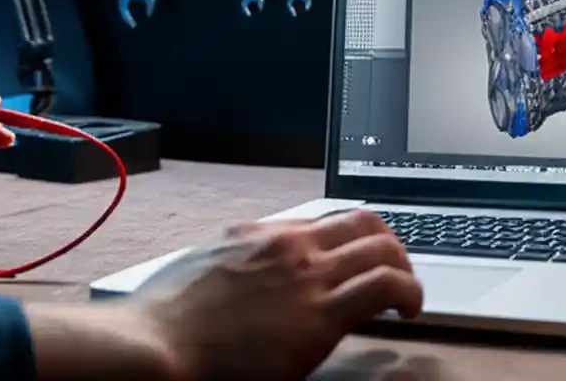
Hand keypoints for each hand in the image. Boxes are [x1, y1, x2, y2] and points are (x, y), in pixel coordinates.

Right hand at [25, 211, 423, 380]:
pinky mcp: (321, 315)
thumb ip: (234, 262)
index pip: (325, 220)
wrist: (156, 344)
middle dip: (388, 244)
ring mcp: (308, 276)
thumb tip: (244, 271)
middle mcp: (290, 245)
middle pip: (363, 222)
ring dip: (405, 268)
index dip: (352, 236)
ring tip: (408, 295)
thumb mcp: (200, 267)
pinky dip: (410, 293)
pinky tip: (409, 311)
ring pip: (383, 248)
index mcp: (260, 234)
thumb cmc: (164, 320)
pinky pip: (385, 287)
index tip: (360, 255)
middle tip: (395, 270)